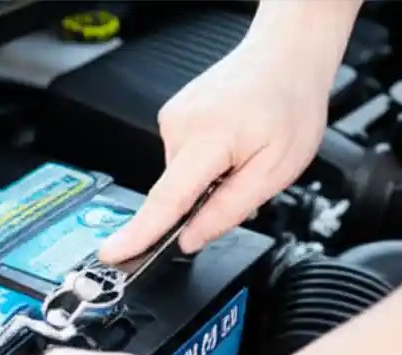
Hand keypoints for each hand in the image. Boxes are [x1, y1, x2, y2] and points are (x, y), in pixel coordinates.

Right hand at [99, 31, 339, 263]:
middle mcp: (181, 125)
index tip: (113, 253)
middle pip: (177, 192)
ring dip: (209, 178)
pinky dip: (206, 161)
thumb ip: (230, 208)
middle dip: (207, 200)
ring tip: (243, 150)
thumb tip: (191, 238)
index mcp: (209, 137)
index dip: (140, 232)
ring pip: (182, 177)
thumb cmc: (288, 103)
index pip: (166, 199)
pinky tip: (230, 140)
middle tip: (247, 174)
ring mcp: (173, 117)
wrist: (285, 54)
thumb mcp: (276, 170)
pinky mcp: (173, 115)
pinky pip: (183, 158)